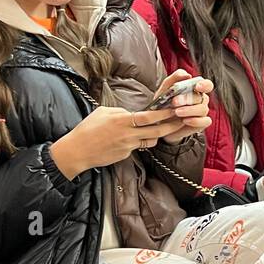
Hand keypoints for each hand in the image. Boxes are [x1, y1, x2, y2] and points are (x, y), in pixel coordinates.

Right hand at [49, 99, 210, 180]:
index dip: (164, 113)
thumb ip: (120, 112)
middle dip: (171, 125)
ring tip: (169, 127)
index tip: (176, 108)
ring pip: (150, 140)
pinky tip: (141, 138)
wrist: (77, 151)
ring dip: (159, 134)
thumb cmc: (87, 129)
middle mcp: (128, 134)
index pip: (148, 117)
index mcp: (122, 121)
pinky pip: (139, 147)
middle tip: (185, 119)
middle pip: (156, 131)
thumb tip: (131, 113)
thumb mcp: (103, 112)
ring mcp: (128, 146)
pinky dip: (143, 142)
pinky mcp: (126, 155)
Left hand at [150, 70, 213, 145]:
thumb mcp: (164, 90)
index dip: (205, 85)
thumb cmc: (163, 104)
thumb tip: (186, 74)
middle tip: (174, 102)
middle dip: (188, 99)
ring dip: (189, 110)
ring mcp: (201, 112)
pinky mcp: (201, 123)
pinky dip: (196, 121)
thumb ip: (174, 79)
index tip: (197, 86)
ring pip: (203, 109)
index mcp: (195, 89)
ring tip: (176, 112)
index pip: (207, 85)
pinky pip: (205, 121)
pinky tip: (185, 120)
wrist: (159, 122)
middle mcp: (200, 100)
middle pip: (202, 98)